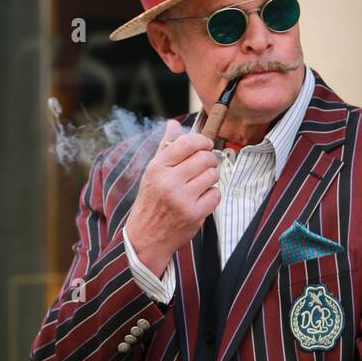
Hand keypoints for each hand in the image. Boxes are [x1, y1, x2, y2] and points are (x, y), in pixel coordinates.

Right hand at [125, 119, 220, 278]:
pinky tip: (201, 198)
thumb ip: (165, 147)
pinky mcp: (195, 214)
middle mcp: (169, 182)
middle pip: (204, 158)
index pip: (187, 143)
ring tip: (201, 183)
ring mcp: (183, 199)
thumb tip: (174, 124)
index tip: (206, 145)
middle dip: (210, 160)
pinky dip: (212, 195)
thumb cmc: (151, 201)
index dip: (202, 141)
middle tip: (206, 166)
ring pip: (212, 175)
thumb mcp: (152, 172)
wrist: (146, 236)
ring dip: (211, 178)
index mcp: (158, 168)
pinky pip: (216, 194)